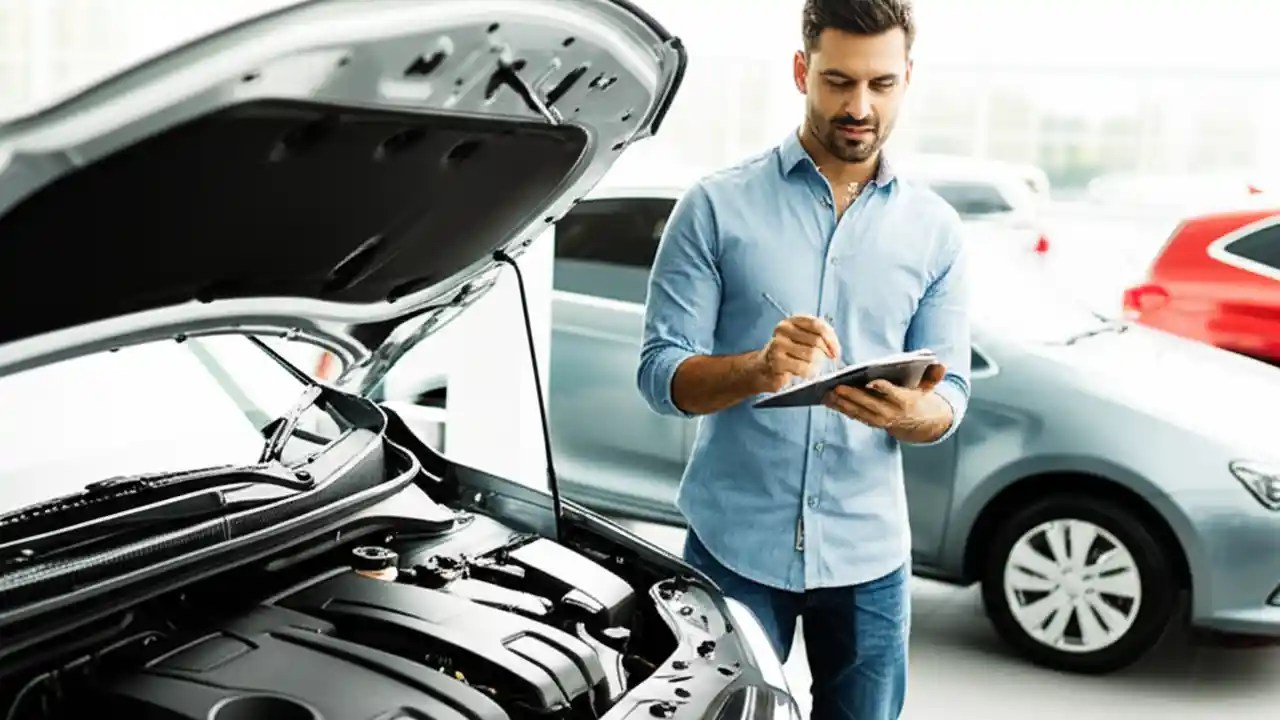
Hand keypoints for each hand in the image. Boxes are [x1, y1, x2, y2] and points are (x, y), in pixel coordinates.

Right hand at [752, 315, 841, 392]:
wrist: (765, 368)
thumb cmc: (789, 354)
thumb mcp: (803, 339)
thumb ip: (820, 337)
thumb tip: (834, 349)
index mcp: (791, 320)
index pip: (817, 325)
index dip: (831, 339)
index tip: (836, 351)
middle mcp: (782, 329)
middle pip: (816, 340)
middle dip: (825, 353)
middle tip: (826, 360)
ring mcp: (777, 344)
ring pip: (811, 354)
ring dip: (815, 364)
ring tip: (809, 366)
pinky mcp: (776, 361)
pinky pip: (803, 367)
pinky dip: (808, 372)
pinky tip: (803, 372)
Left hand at [823, 363, 946, 429]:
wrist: (917, 422)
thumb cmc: (918, 396)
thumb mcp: (928, 386)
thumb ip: (933, 376)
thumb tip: (942, 364)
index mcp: (904, 401)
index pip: (892, 393)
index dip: (882, 388)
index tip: (871, 381)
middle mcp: (890, 413)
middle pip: (869, 404)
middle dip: (853, 396)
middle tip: (838, 386)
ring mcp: (878, 419)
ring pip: (858, 412)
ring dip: (842, 403)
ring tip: (827, 393)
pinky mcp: (869, 421)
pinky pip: (853, 415)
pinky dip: (840, 408)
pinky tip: (827, 400)